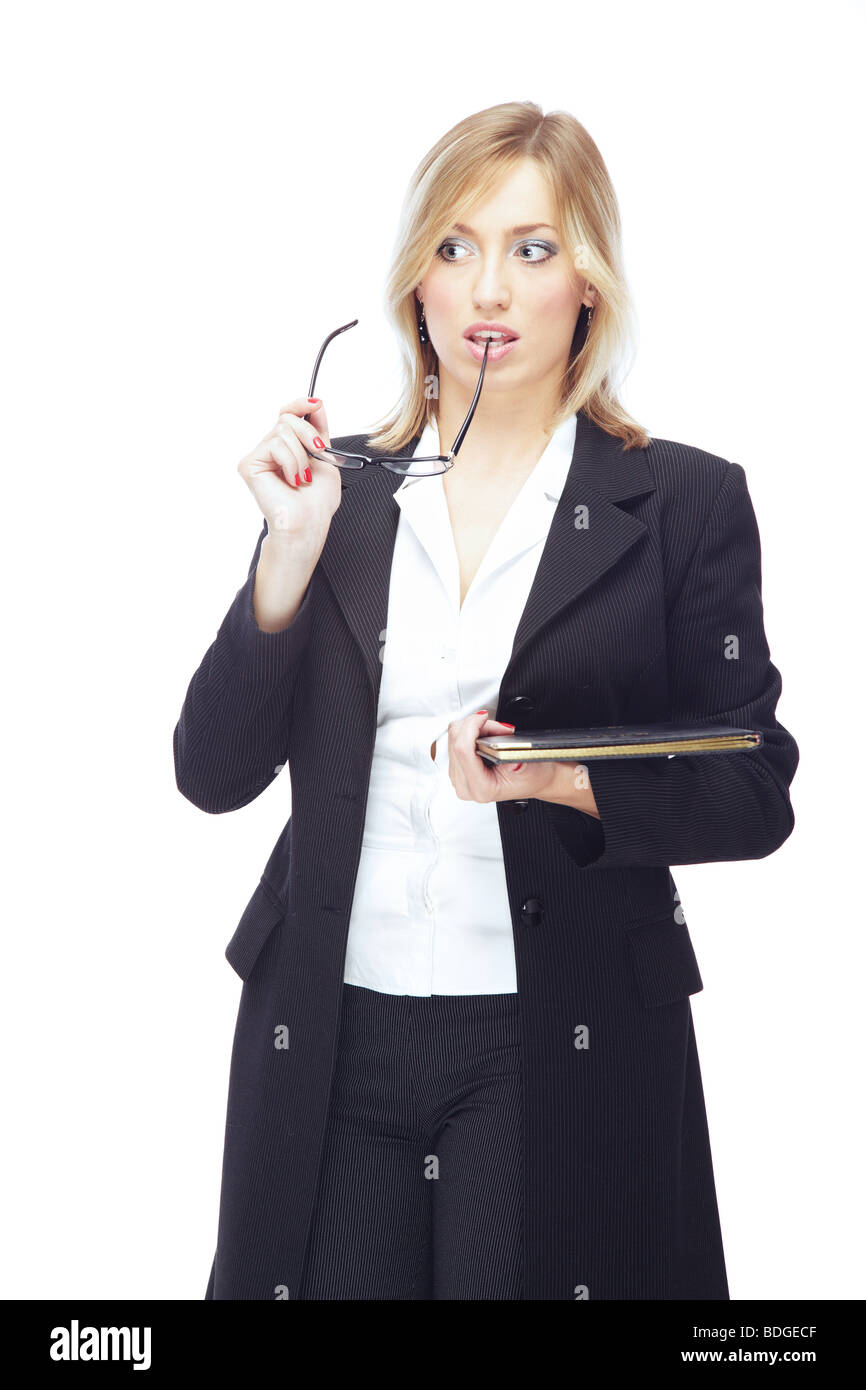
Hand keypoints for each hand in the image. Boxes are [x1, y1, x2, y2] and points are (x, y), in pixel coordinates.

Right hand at [237, 395, 341, 545]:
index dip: (300, 405)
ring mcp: (258, 456)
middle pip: (287, 418)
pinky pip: (275, 445)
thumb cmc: (316, 501)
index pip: (287, 414)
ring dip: (301, 456)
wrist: (308, 522)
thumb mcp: (325, 457)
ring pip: (283, 431)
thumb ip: (318, 429)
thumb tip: (315, 404)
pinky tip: (291, 480)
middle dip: (308, 435)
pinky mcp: (249, 464)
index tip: (315, 404)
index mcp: (287, 447)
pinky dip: (291, 463)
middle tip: (317, 455)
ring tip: (301, 477)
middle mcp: (270, 450)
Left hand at [447, 710, 561, 804]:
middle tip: (499, 728)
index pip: (463, 751)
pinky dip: (470, 732)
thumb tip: (509, 755)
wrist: (530, 781)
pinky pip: (455, 740)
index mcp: (481, 788)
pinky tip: (485, 736)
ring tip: (495, 733)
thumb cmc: (531, 778)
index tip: (484, 717)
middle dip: (476, 726)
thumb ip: (517, 761)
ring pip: (454, 738)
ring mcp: (458, 777)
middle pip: (456, 741)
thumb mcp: (530, 769)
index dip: (471, 727)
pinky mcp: (456, 768)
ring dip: (473, 728)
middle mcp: (465, 785)